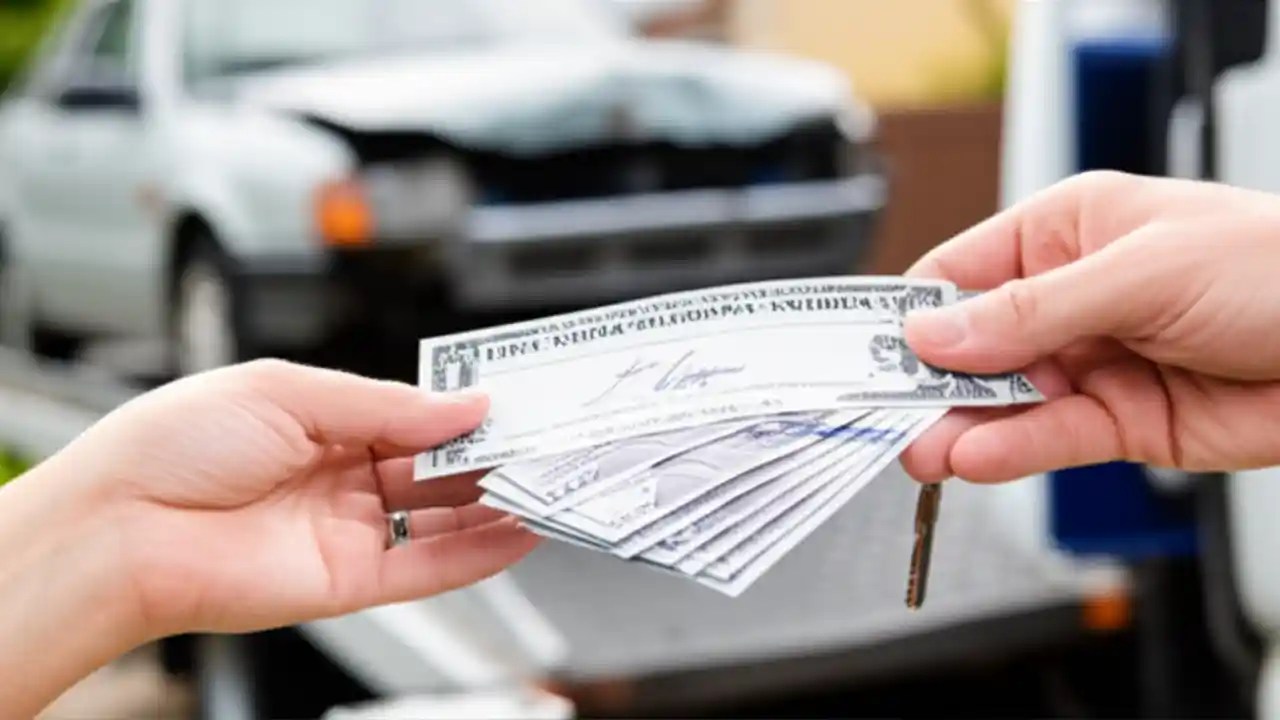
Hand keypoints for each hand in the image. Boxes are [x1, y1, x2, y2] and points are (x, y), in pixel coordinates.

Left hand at [54, 360, 538, 637]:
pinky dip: (476, 555)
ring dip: (494, 503)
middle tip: (542, 439)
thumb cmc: (175, 445)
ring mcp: (346, 532)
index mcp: (321, 423)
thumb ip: (386, 405)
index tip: (510, 401)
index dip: (461, 410)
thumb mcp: (288, 390)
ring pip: (440, 519)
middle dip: (487, 454)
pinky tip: (518, 534)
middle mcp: (338, 478)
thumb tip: (461, 406)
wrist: (122, 528)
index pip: (411, 417)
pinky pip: (426, 570)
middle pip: (433, 468)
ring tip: (546, 482)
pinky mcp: (348, 582)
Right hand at [900, 171, 1279, 482]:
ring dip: (963, 426)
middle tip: (886, 413)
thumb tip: (934, 331)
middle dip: (930, 381)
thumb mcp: (1139, 273)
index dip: (912, 313)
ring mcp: (1094, 363)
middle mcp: (1071, 299)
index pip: (963, 273)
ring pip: (1006, 400)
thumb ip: (1030, 312)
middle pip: (974, 346)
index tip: (866, 350)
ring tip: (921, 450)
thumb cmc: (1279, 267)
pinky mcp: (1122, 422)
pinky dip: (1013, 451)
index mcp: (1067, 232)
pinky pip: (1052, 438)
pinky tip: (977, 457)